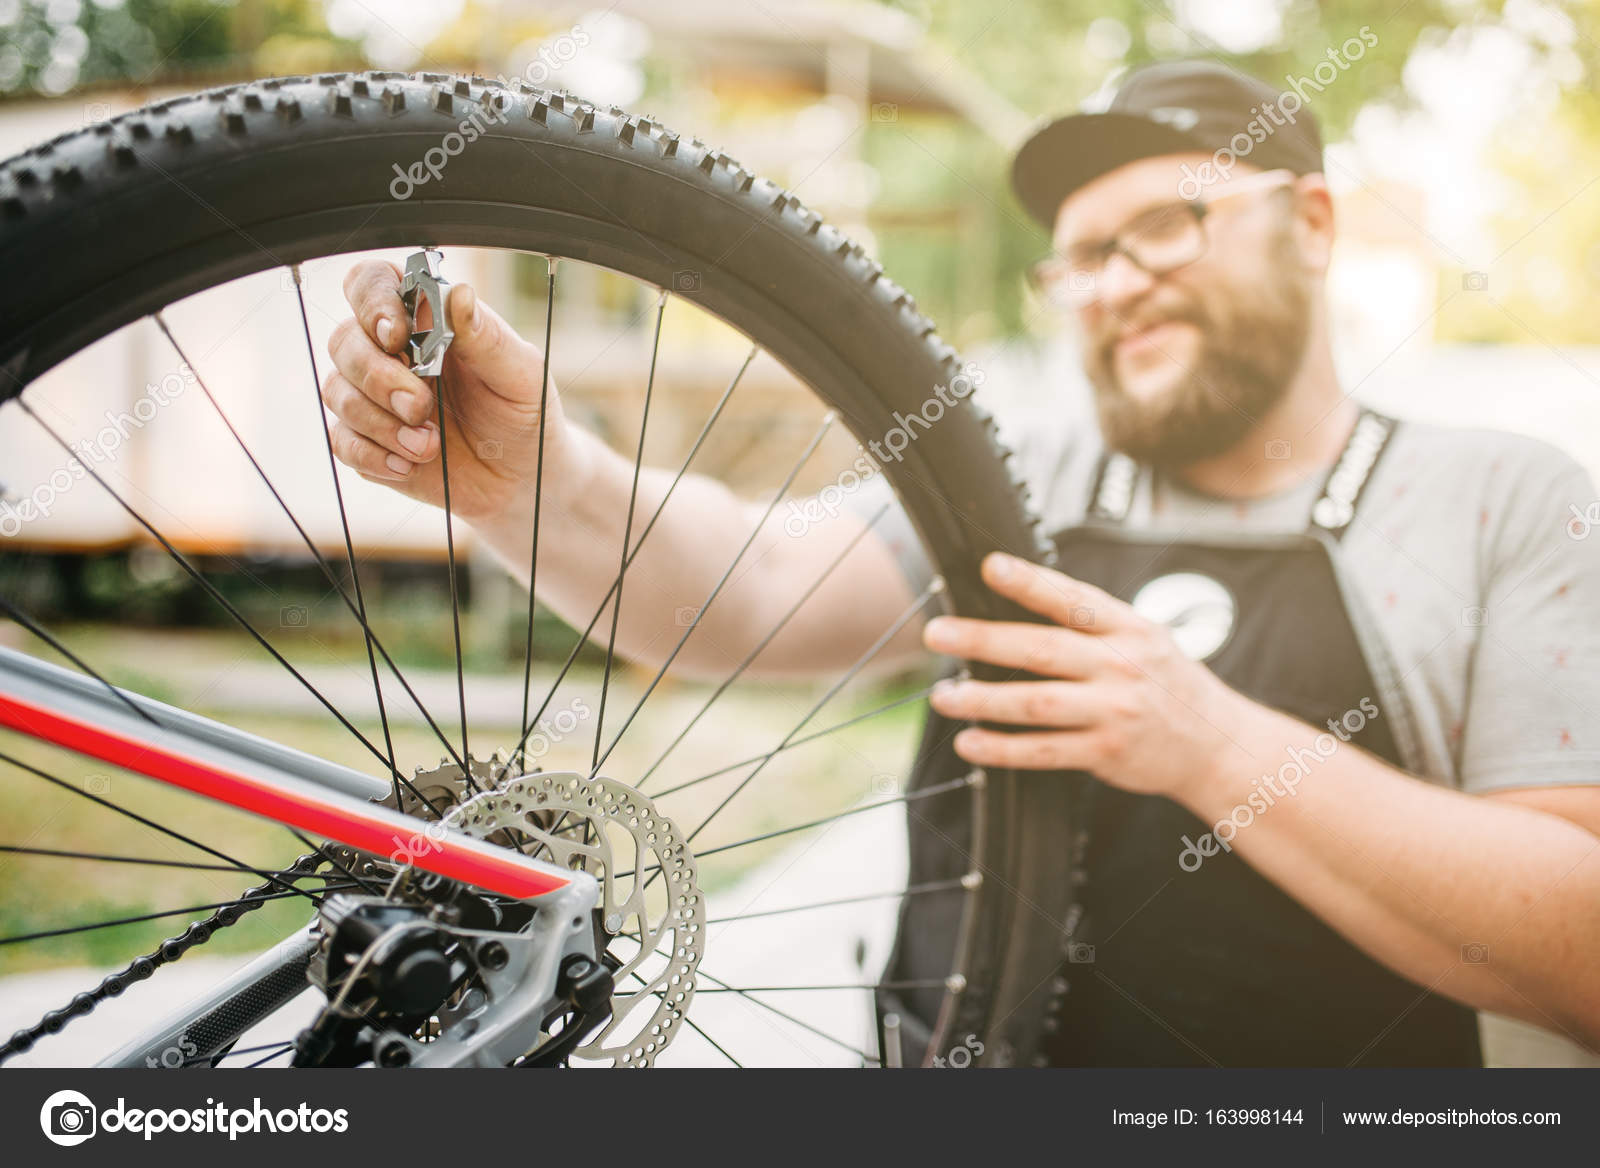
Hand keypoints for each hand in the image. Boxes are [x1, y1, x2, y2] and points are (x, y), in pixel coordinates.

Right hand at [323, 259, 589, 520]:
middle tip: (420, 406)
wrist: (519, 476)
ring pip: (337, 392)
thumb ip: (486, 337)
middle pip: (344, 340)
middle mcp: (388, 351)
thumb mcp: (520, 374)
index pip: (371, 283)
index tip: (397, 336)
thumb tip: (459, 293)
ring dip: (379, 422)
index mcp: (424, 319)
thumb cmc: (521, 413)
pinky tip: (408, 464)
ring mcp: (371, 396)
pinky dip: (372, 455)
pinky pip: (341, 442)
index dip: (372, 302)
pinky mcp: (366, 441)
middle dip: (378, 376)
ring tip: (428, 444)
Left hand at [923, 552, 1257, 800]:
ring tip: (942, 696)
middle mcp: (1121, 666)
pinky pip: (1044, 752)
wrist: (1218, 745)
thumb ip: (1093, 621)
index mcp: (1128, 628)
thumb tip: (1023, 592)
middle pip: (1042, 650)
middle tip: (937, 633)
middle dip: (983, 640)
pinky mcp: (1105, 753)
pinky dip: (1002, 749)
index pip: (1074, 599)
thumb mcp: (1145, 637)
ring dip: (982, 700)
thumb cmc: (1167, 683)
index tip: (990, 566)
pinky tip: (970, 743)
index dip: (1030, 581)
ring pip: (1036, 704)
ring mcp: (1114, 712)